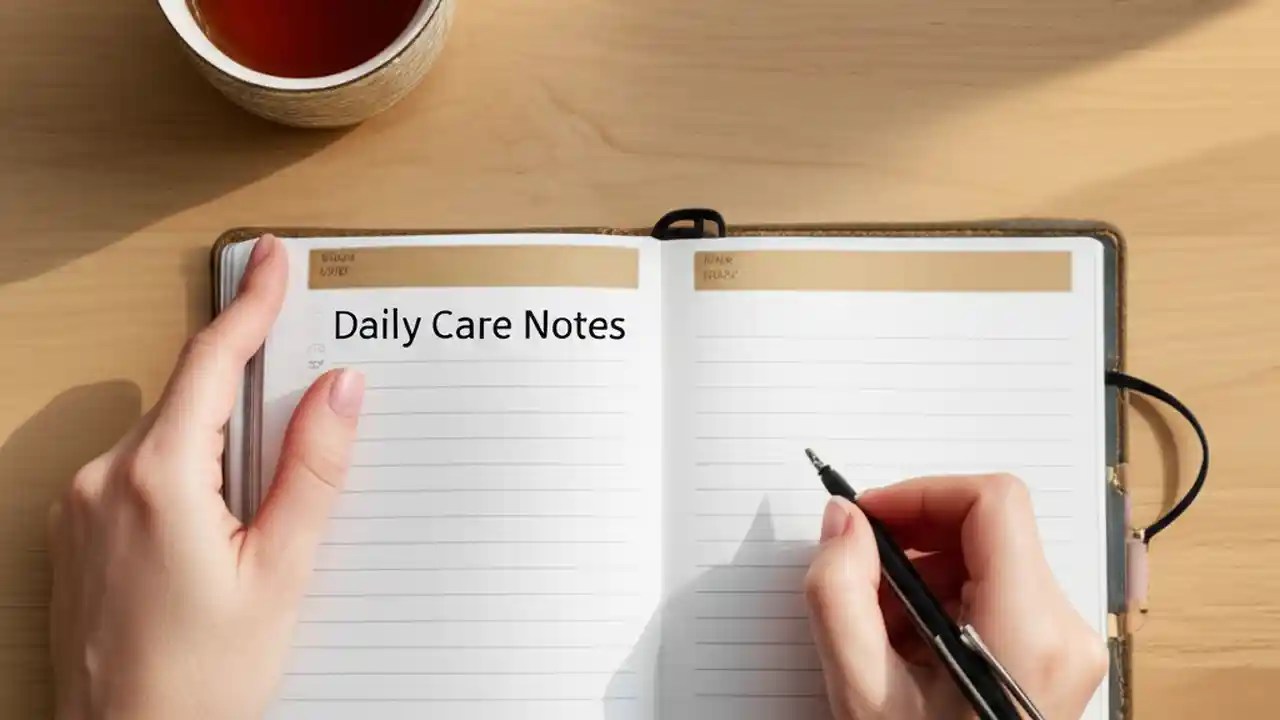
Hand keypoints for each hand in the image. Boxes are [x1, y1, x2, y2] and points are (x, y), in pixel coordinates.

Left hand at [48, 236, 365, 719]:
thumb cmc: (202, 681)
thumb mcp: (282, 572)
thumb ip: (313, 469)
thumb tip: (339, 390)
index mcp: (157, 478)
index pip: (212, 362)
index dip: (252, 304)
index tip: (273, 261)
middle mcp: (104, 478)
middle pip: (190, 399)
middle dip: (248, 398)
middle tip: (299, 432)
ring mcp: (81, 504)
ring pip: (166, 437)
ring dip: (217, 448)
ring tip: (253, 527)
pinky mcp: (75, 528)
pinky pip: (139, 470)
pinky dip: (185, 475)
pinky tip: (215, 536)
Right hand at [804, 474, 1108, 719]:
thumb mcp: (861, 692)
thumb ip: (838, 592)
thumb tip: (843, 522)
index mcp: (1028, 631)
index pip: (993, 502)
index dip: (921, 492)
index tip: (869, 515)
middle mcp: (1063, 630)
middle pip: (989, 526)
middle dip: (913, 537)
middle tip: (858, 571)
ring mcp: (1064, 644)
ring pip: (989, 557)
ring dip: (922, 570)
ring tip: (876, 622)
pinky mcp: (1052, 654)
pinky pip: (996, 591)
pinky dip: (942, 597)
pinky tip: (903, 643)